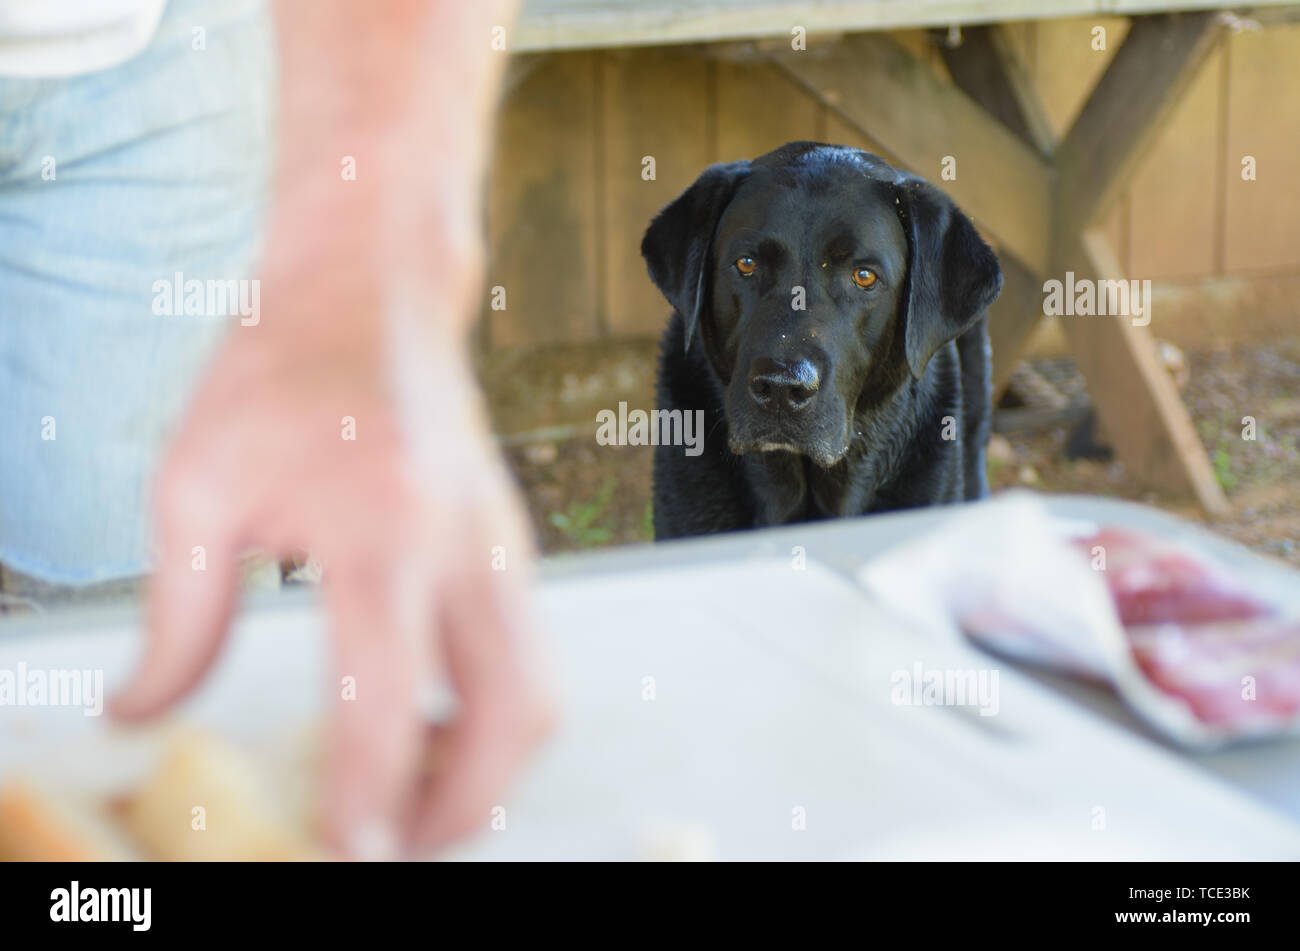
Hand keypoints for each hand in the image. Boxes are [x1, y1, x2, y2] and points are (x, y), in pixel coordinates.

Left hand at [111, 250, 553, 856]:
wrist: (370, 296)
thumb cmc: (282, 370)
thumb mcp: (197, 488)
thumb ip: (177, 620)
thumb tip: (142, 713)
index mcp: (380, 526)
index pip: (390, 690)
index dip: (372, 790)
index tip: (348, 849)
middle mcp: (465, 545)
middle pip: (512, 713)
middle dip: (464, 805)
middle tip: (393, 845)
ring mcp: (505, 548)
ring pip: (538, 696)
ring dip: (488, 770)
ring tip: (410, 799)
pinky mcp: (513, 551)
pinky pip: (527, 661)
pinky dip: (493, 721)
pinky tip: (426, 731)